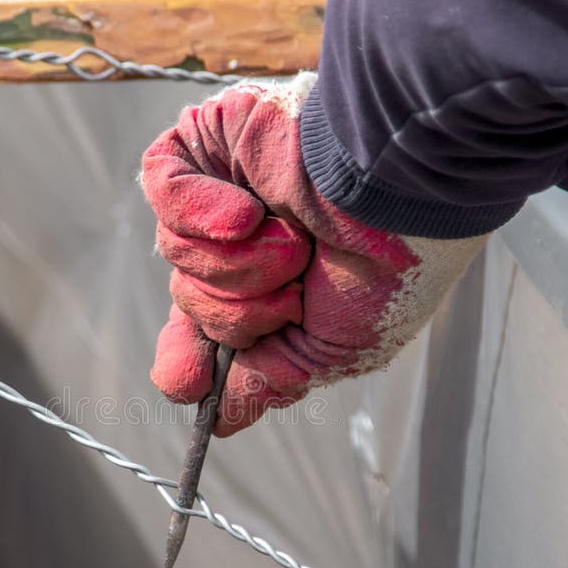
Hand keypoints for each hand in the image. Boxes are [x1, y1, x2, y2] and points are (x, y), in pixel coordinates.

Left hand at [142, 73, 486, 435]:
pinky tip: (249, 213)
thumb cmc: (388, 268)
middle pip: (188, 304)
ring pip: (177, 254)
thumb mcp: (333, 351)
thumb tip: (220, 424)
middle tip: (293, 291)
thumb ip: (267, 382)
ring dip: (240, 264)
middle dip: (240, 312)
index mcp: (271, 294)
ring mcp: (223, 192)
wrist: (406, 186)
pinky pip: (161, 185)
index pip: (199, 336)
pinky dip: (200, 210)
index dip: (188, 362)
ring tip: (294, 243)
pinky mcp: (208, 142)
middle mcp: (242, 247)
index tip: (192, 381)